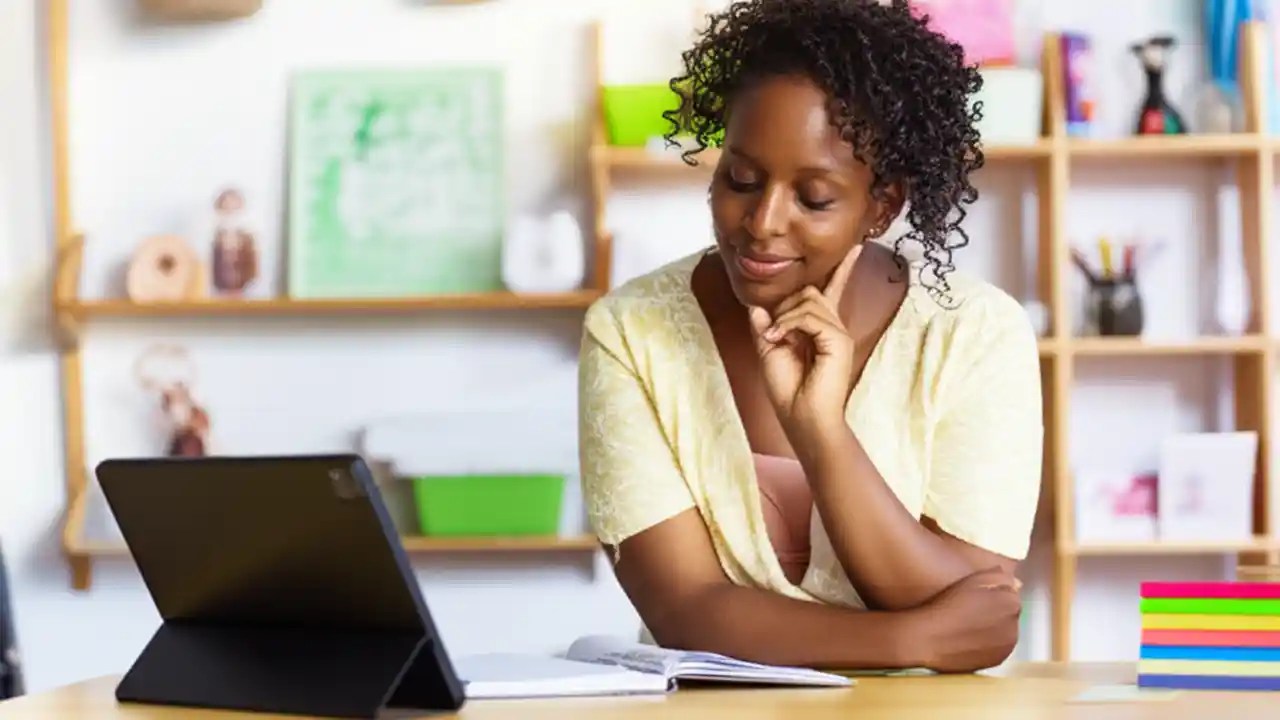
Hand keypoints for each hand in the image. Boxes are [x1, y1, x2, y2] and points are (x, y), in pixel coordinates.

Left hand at [747, 243, 862, 430]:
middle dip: (784, 305)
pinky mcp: (838, 340)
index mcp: (820, 327)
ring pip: (808, 299)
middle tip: (772, 332)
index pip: (831, 290)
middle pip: (809, 291)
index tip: (854, 247)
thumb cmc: (788, 390)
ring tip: (776, 338)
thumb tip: (758, 304)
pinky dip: (789, 323)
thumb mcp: (769, 350)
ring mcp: (838, 332)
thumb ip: (765, 325)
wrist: (801, 418)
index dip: (842, 269)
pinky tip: (780, 339)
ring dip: (784, 316)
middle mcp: (833, 326)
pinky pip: (810, 315)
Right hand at [907, 567, 1022, 672]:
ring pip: (1005, 630)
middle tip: (972, 611)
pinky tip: (971, 639)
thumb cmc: (947, 605)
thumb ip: (999, 576)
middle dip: (997, 610)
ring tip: (970, 625)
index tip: (975, 596)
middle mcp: (1015, 625)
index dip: (992, 593)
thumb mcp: (972, 580)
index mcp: (1011, 602)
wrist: (930, 639)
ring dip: (995, 627)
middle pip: (1010, 612)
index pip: (1010, 593)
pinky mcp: (999, 660)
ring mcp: (1008, 645)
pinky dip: (990, 642)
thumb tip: (1014, 582)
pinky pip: (999, 647)